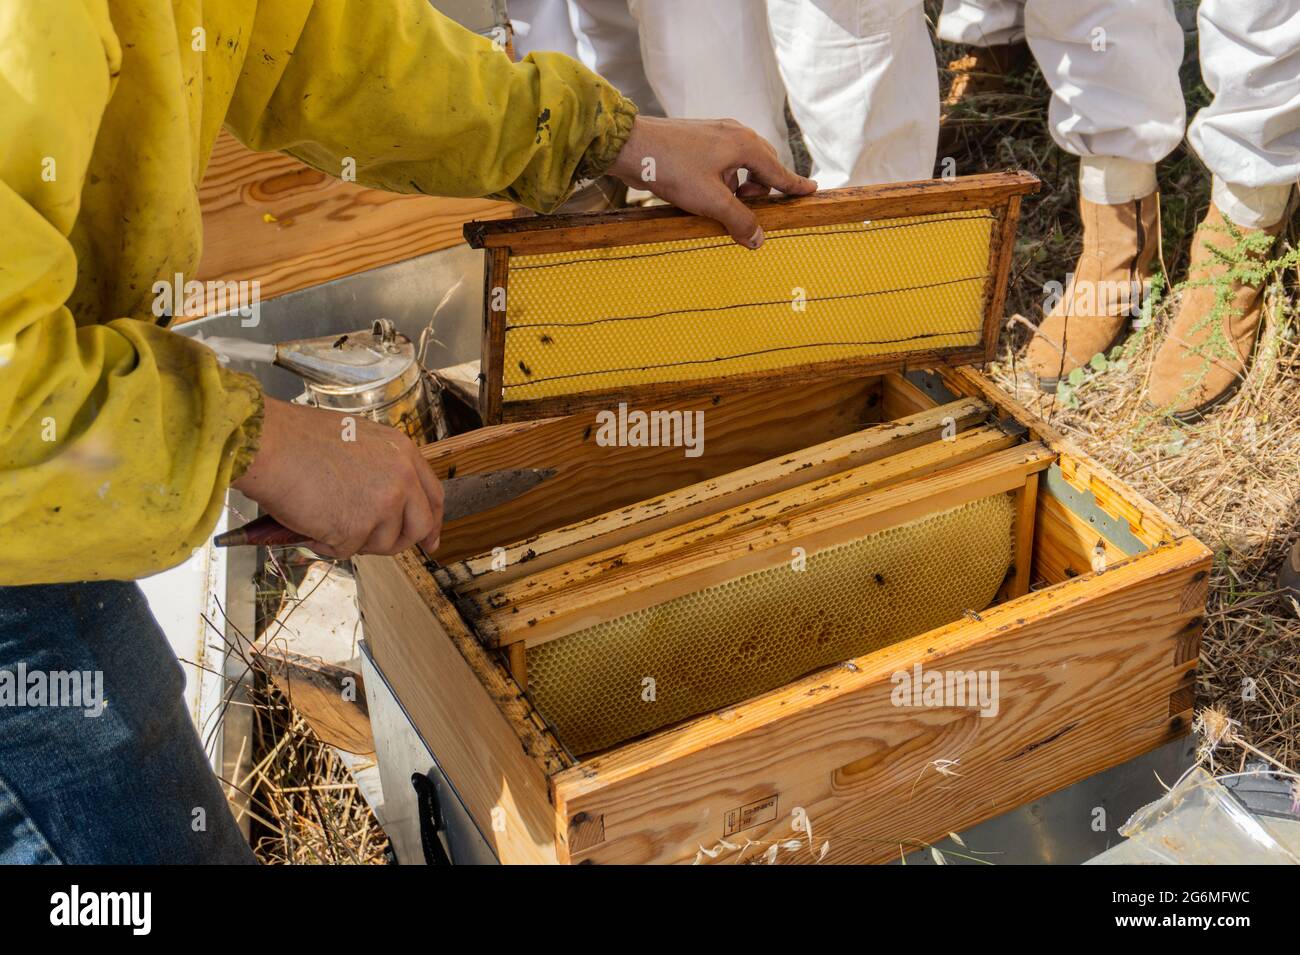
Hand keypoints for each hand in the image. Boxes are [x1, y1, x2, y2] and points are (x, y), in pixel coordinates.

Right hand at [233, 398, 442, 557]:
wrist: (269, 444)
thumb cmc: (298, 440)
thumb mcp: (359, 442)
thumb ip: (383, 470)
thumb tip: (388, 503)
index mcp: (403, 453)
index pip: (432, 496)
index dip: (431, 522)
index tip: (429, 540)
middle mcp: (401, 478)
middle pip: (418, 526)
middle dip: (399, 541)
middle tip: (376, 544)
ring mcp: (383, 504)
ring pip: (382, 543)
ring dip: (356, 540)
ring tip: (326, 515)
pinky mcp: (358, 527)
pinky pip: (347, 550)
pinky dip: (327, 543)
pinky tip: (311, 520)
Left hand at [607, 115, 816, 247]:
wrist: (631, 145)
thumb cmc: (672, 168)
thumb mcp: (710, 201)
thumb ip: (738, 220)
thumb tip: (758, 240)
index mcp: (745, 145)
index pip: (778, 171)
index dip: (794, 185)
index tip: (812, 191)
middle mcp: (736, 133)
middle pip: (763, 166)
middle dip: (759, 192)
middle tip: (743, 210)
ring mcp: (717, 133)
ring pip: (742, 165)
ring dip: (738, 187)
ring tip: (719, 202)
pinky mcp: (701, 138)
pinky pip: (724, 161)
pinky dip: (723, 179)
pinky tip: (703, 191)